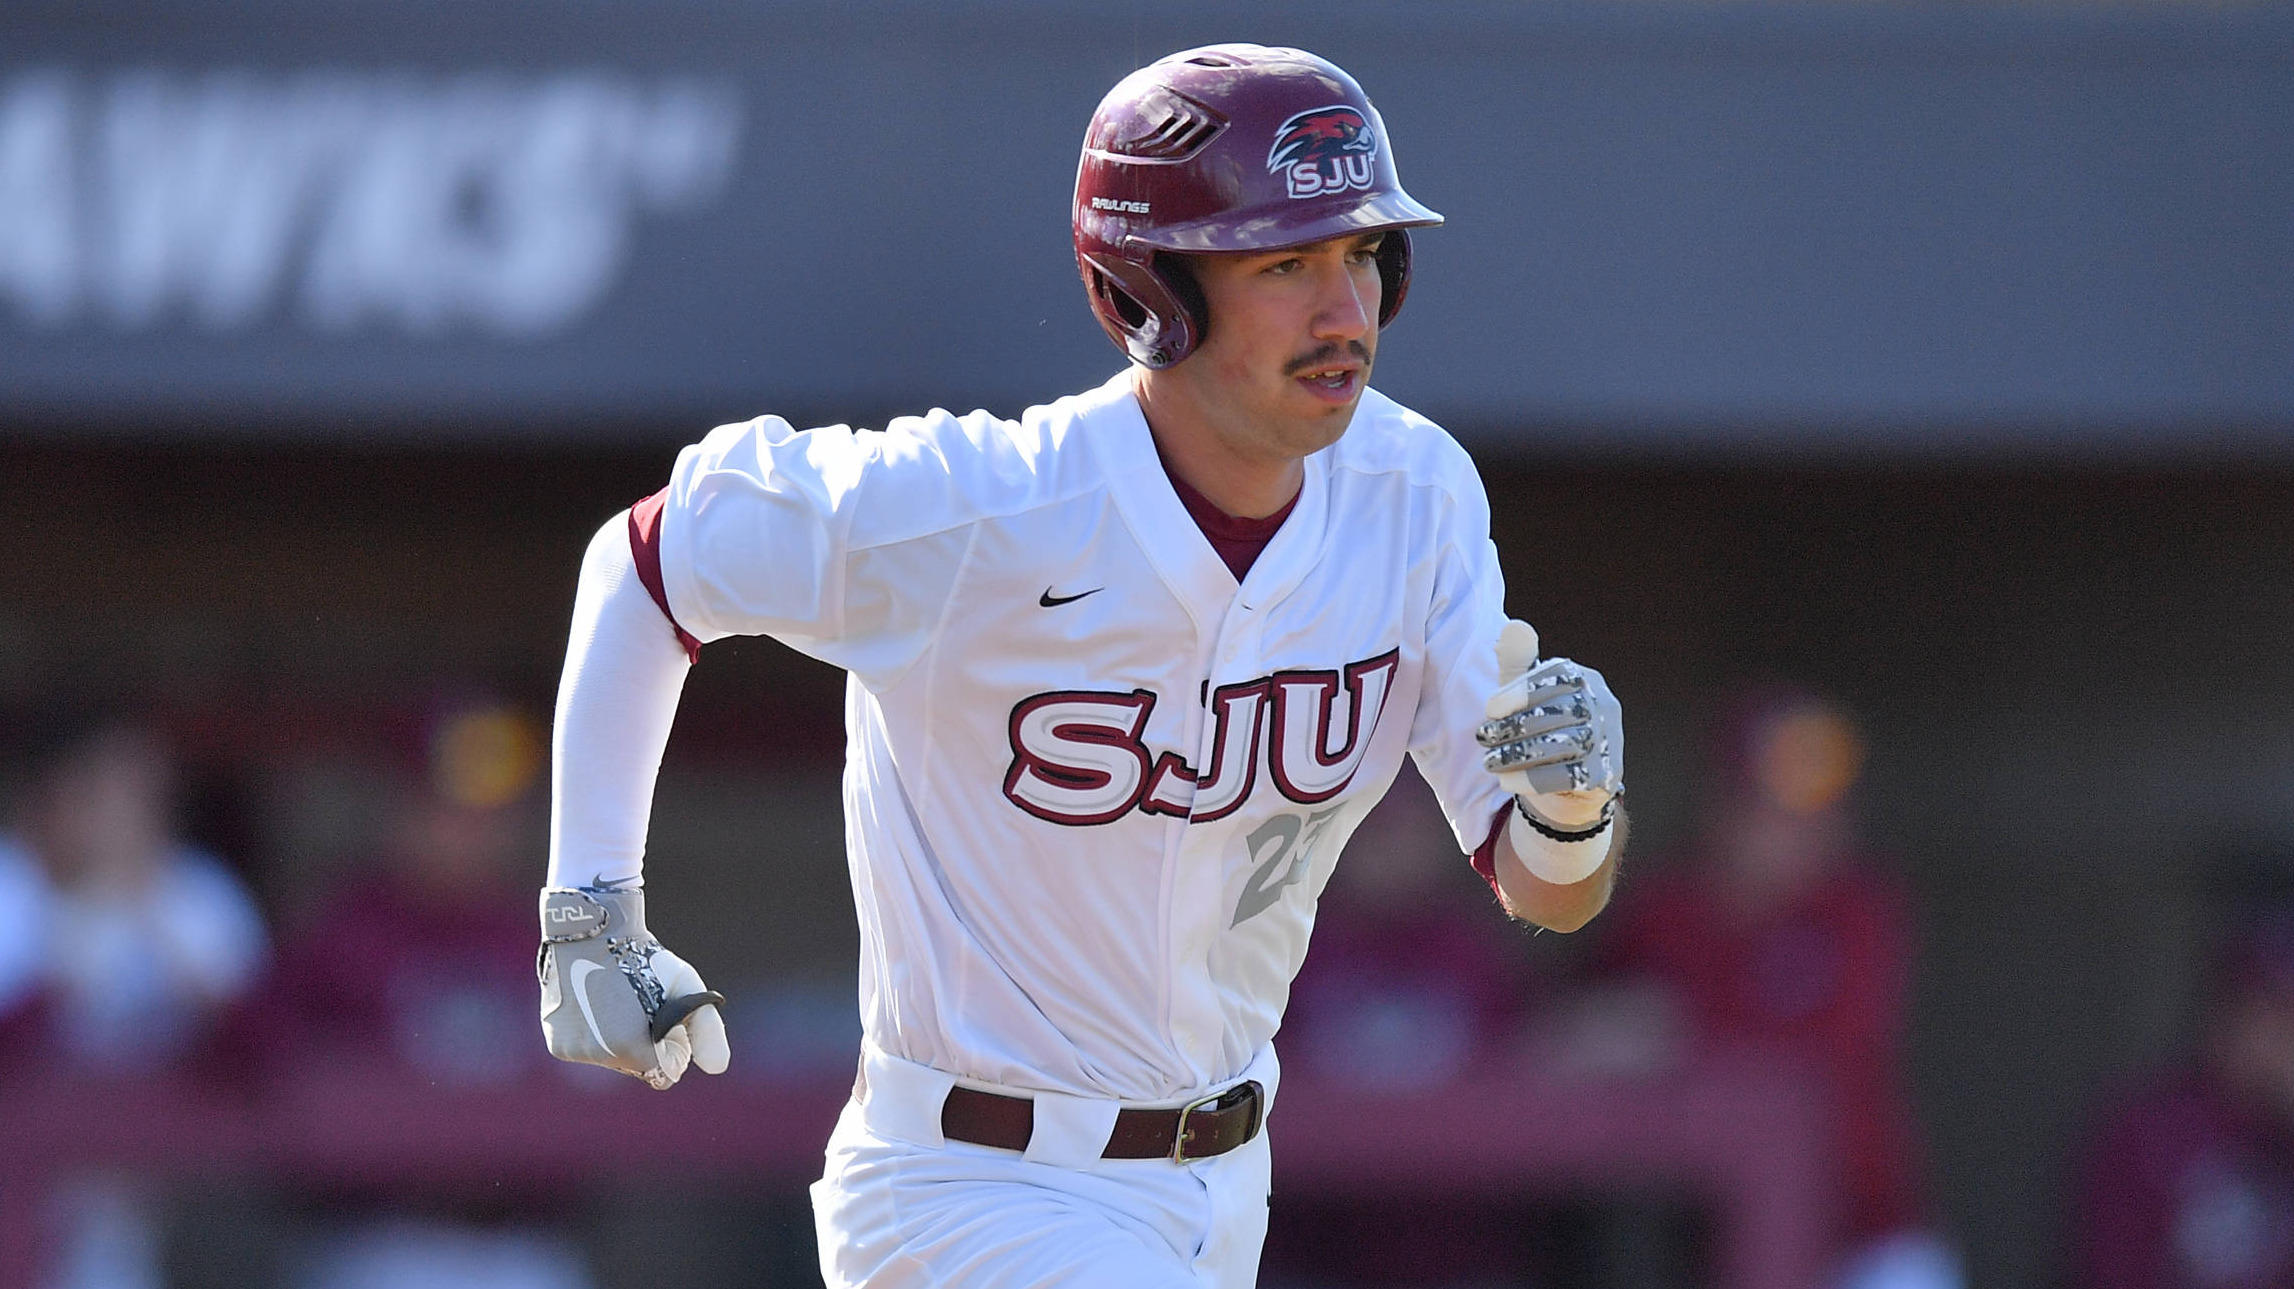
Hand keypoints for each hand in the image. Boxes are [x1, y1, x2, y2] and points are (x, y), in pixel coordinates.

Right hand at [538, 886, 728, 1088]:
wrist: (589, 931)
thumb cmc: (643, 957)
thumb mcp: (685, 986)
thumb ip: (707, 1029)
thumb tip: (718, 1069)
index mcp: (631, 1047)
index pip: (663, 1075)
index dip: (672, 1049)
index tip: (665, 1019)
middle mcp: (598, 1055)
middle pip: (636, 1066)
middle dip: (644, 1044)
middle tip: (640, 1005)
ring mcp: (573, 1050)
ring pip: (610, 1059)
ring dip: (618, 1038)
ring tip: (617, 1001)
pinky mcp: (556, 1042)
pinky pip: (586, 1050)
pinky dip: (593, 1034)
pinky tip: (595, 1004)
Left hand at [1475, 620, 1622, 834]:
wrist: (1567, 784)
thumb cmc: (1542, 726)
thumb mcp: (1525, 693)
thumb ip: (1517, 663)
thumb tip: (1514, 627)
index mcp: (1585, 679)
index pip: (1557, 677)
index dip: (1520, 692)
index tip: (1490, 709)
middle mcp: (1603, 707)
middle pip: (1559, 712)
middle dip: (1513, 726)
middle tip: (1482, 737)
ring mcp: (1608, 742)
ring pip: (1562, 745)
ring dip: (1518, 754)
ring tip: (1489, 761)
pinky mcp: (1604, 775)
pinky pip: (1567, 776)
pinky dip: (1531, 778)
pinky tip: (1506, 781)